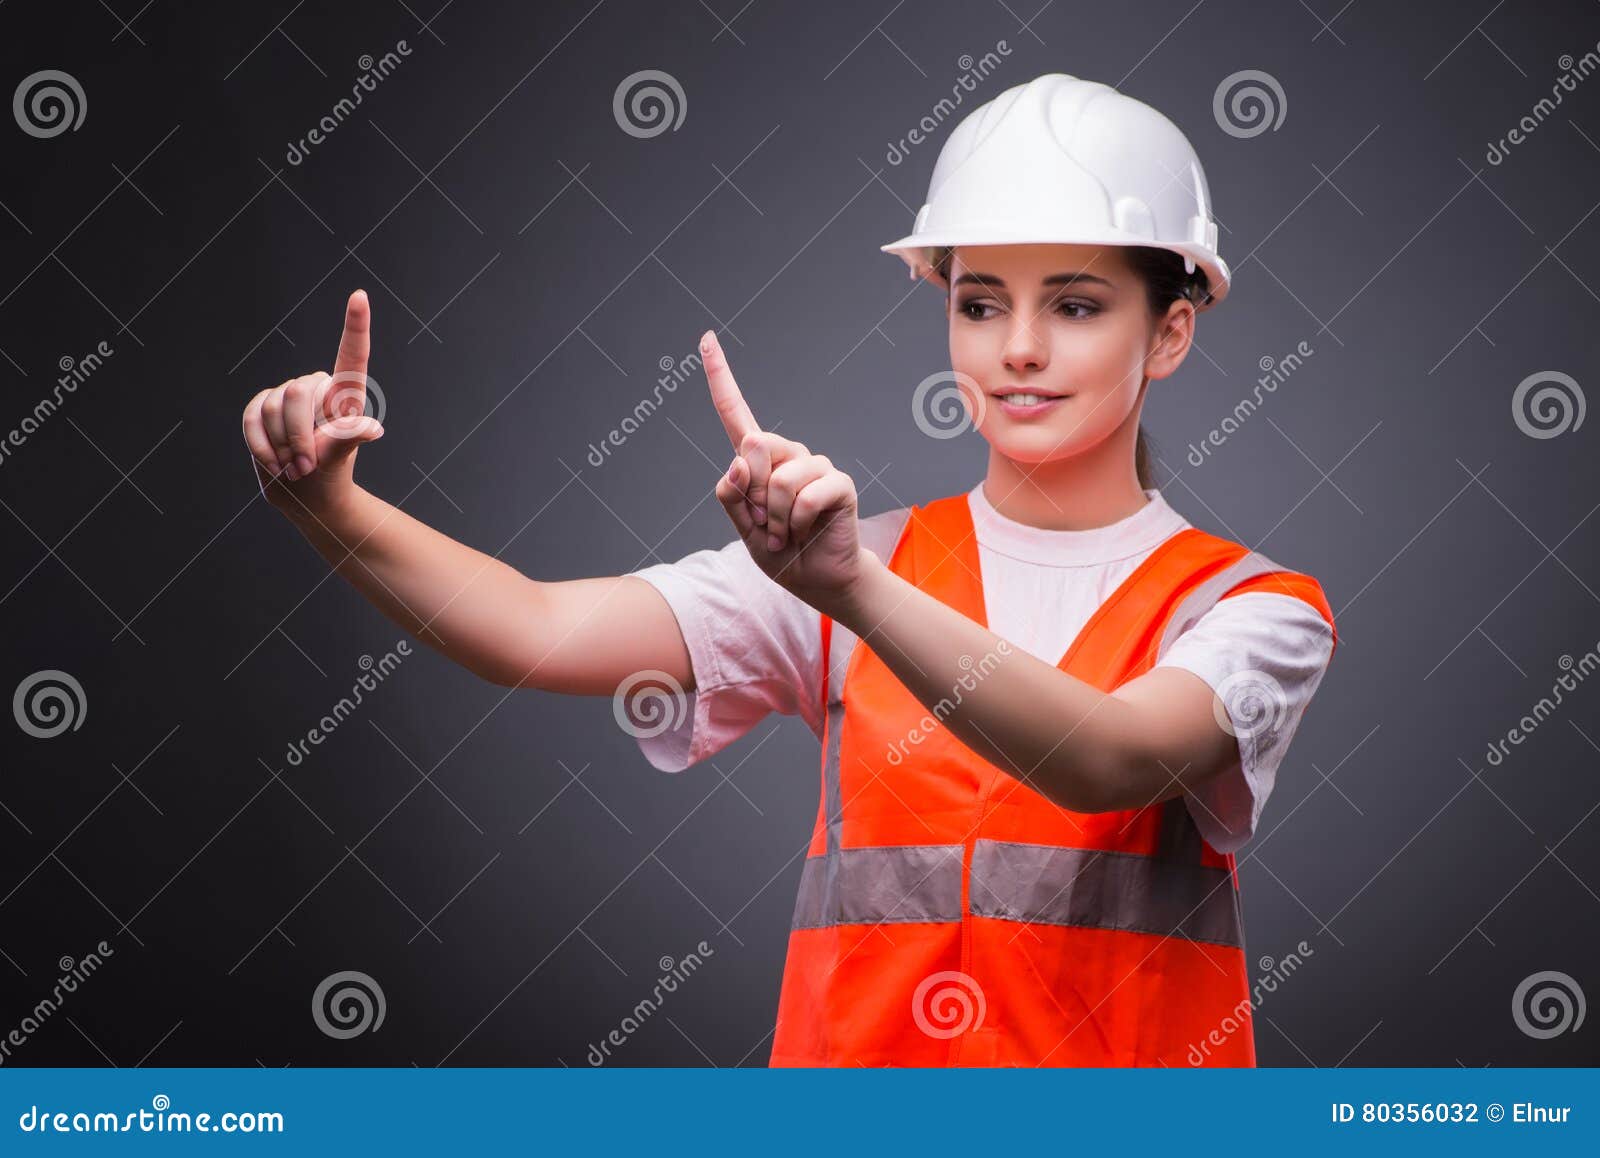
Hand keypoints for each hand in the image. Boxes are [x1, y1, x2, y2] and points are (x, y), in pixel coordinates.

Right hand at [242, 290, 384, 522]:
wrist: (302, 496)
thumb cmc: (329, 475)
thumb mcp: (340, 458)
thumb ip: (349, 437)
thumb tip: (372, 428)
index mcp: (345, 395)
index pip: (352, 355)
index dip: (356, 325)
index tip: (361, 295)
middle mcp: (316, 388)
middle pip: (299, 393)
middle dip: (299, 435)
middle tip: (305, 466)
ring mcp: (286, 397)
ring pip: (273, 406)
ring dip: (281, 445)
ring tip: (294, 467)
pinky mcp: (260, 407)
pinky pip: (251, 417)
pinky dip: (260, 445)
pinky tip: (273, 463)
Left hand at [702, 330, 866, 616]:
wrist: (818, 579)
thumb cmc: (781, 551)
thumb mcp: (744, 528)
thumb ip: (733, 495)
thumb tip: (740, 458)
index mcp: (757, 461)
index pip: (734, 412)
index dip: (719, 376)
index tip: (706, 339)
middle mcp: (787, 454)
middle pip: (754, 447)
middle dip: (755, 497)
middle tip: (769, 524)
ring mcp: (815, 465)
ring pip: (779, 479)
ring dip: (777, 518)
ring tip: (788, 534)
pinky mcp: (838, 482)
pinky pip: (806, 496)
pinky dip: (799, 523)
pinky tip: (807, 532)